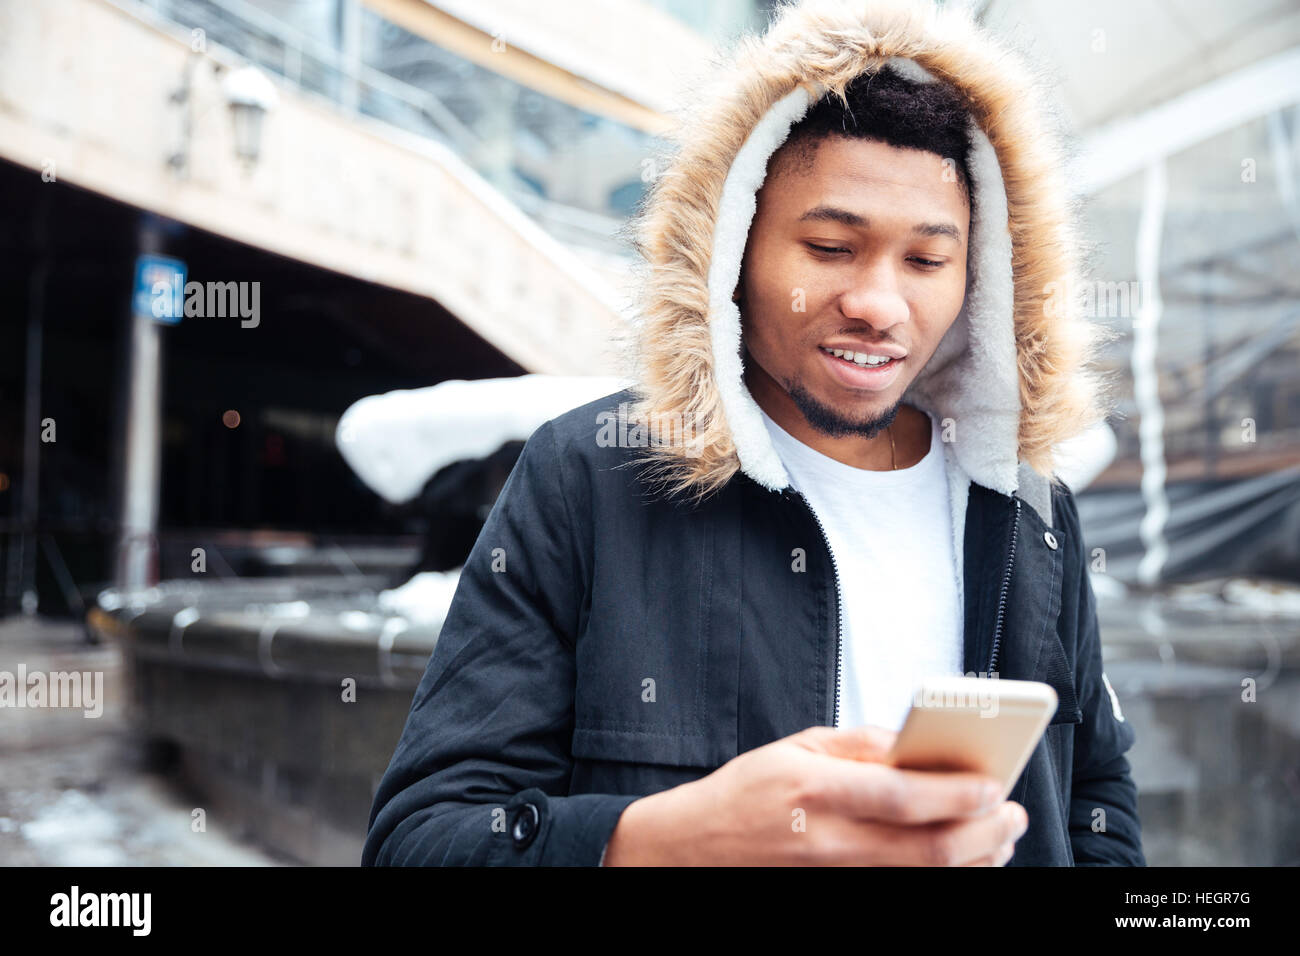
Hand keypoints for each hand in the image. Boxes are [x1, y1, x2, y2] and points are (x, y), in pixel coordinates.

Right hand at [602, 725, 1027, 865]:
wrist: (692, 849)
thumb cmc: (744, 792)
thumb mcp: (794, 747)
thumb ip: (858, 744)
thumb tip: (917, 745)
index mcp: (812, 790)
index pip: (900, 796)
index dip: (955, 793)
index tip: (994, 783)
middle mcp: (826, 842)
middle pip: (924, 848)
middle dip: (982, 832)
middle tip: (1013, 813)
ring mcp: (833, 878)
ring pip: (921, 878)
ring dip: (973, 859)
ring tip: (999, 837)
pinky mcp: (835, 894)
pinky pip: (902, 888)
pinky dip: (941, 876)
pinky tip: (962, 860)